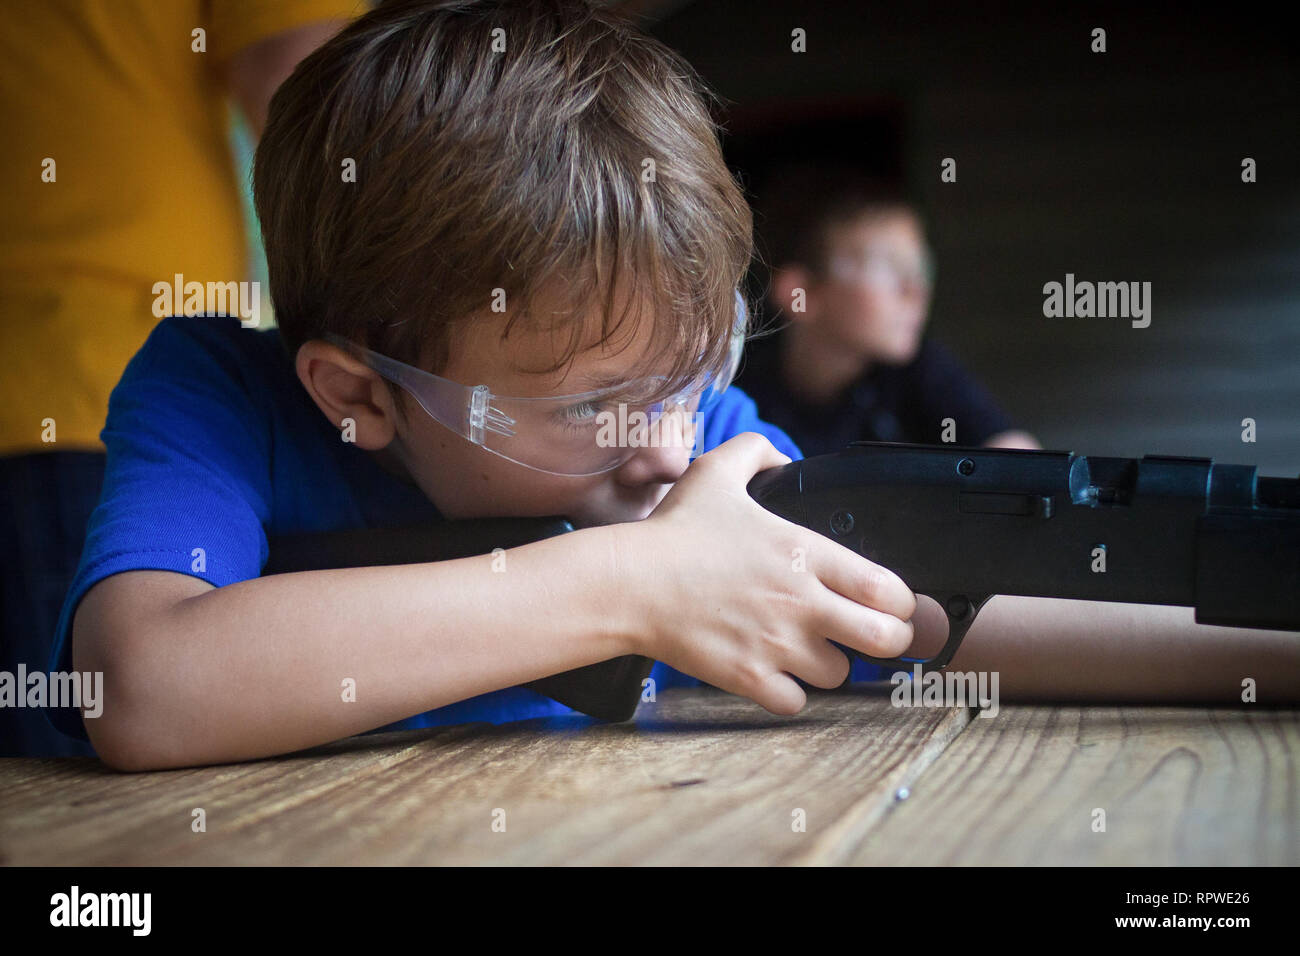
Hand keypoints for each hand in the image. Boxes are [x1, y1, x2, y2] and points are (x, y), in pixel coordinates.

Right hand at [618, 432, 916, 713]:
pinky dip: (790, 693)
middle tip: (866, 636)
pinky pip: (796, 703)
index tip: (885, 602)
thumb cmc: (673, 530)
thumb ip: (756, 451)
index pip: (891, 590)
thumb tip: (781, 460)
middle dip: (886, 641)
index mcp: (807, 554)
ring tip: (806, 650)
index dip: (898, 601)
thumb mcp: (716, 471)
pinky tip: (775, 673)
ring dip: (828, 665)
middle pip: (886, 640)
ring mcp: (777, 645)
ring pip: (840, 675)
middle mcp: (803, 603)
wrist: (631, 582)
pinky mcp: (749, 678)